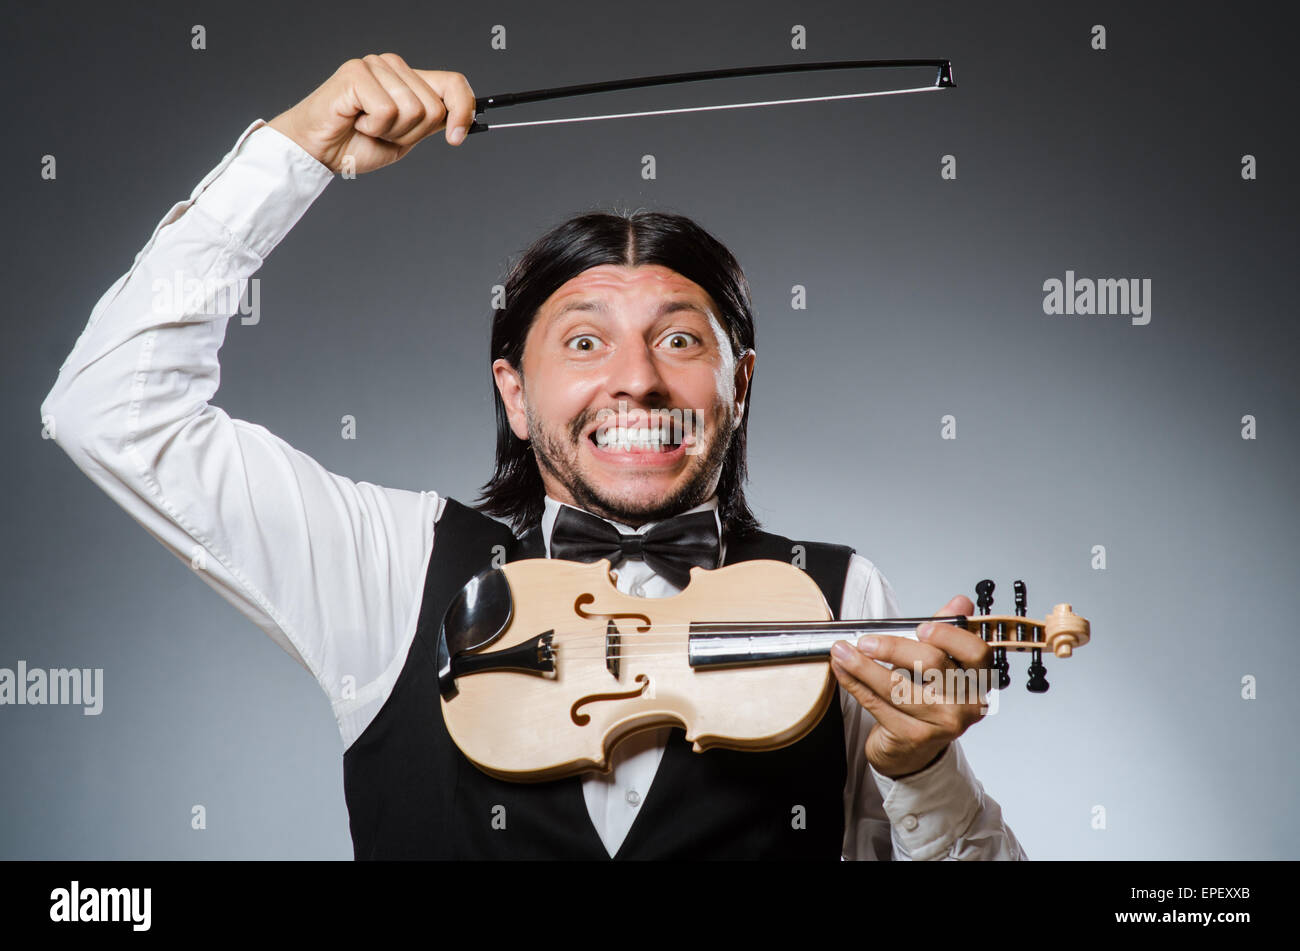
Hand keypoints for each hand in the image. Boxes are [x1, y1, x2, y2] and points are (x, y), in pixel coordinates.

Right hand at [267, 53, 475, 173]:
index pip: (453, 82)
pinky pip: (387, 110)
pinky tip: (356, 121)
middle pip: (433, 107)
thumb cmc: (355, 144)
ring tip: (367, 127)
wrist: (318, 152)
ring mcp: (375, 65)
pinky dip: (374, 127)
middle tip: (382, 133)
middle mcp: (393, 66)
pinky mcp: (356, 73)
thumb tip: (463, 118)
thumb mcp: (405, 138)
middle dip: (411, 133)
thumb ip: (431, 123)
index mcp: (409, 79)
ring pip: (413, 109)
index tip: (456, 138)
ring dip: (391, 131)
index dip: (463, 110)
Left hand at [830, 595, 992, 778]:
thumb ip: (947, 632)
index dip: (950, 637)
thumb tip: (960, 602)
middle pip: (931, 664)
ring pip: (897, 686)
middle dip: (893, 647)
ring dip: (863, 666)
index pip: (976, 653)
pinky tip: (843, 670)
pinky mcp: (913, 736)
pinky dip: (855, 683)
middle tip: (866, 640)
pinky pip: (877, 703)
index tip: (922, 627)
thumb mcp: (940, 666)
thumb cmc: (927, 701)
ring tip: (842, 652)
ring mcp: (940, 724)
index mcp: (977, 681)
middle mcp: (965, 704)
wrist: (912, 752)